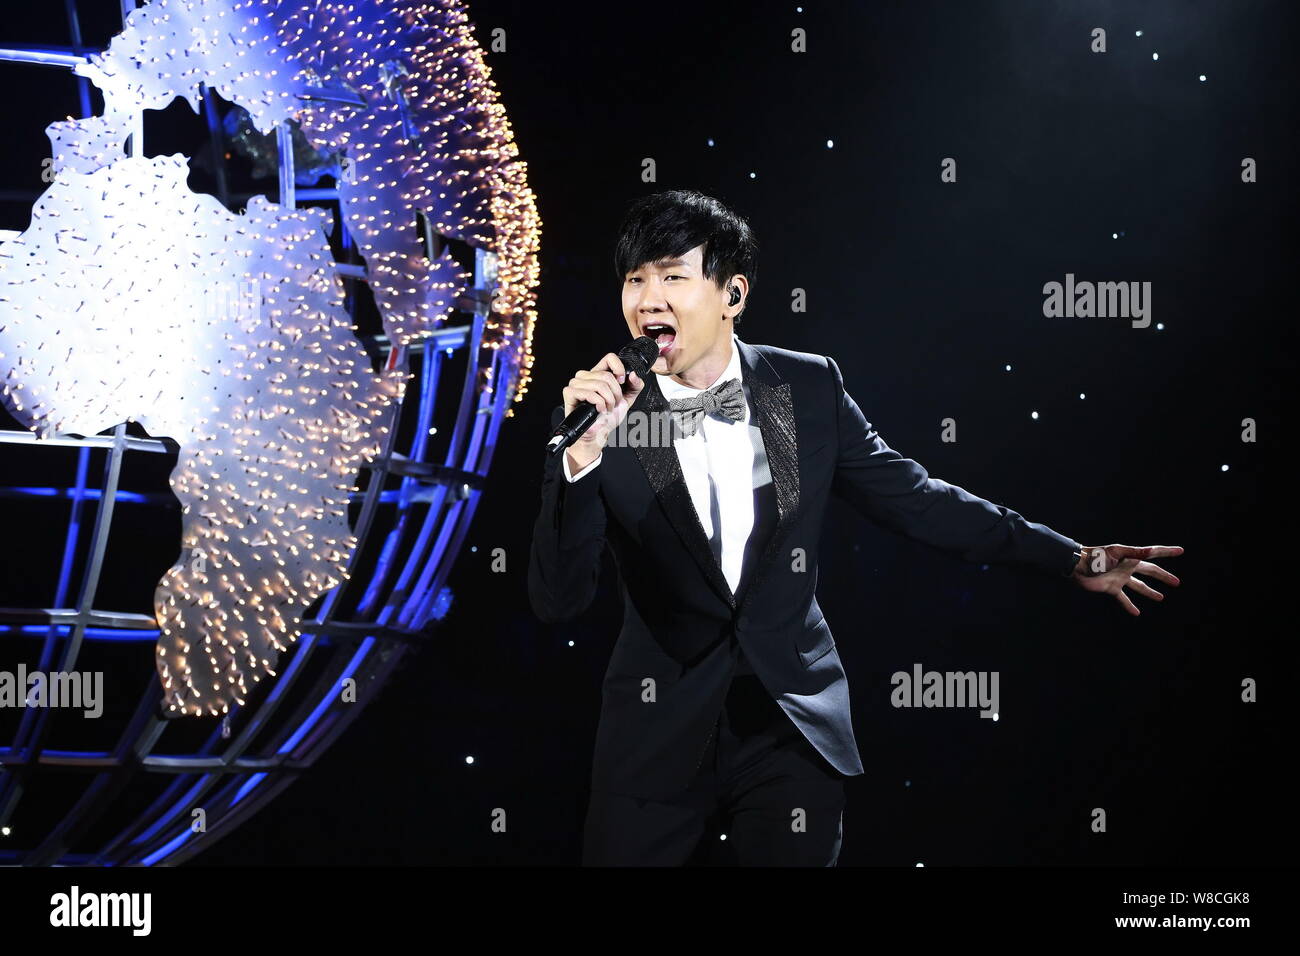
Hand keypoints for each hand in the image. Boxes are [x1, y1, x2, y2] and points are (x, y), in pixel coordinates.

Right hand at [561, 350, 646, 465]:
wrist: (599, 432)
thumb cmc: (608, 416)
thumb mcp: (627, 399)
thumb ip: (635, 386)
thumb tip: (633, 375)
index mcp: (598, 373)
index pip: (609, 358)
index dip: (619, 368)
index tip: (622, 382)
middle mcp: (586, 376)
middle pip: (606, 375)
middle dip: (615, 394)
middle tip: (613, 404)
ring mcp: (576, 383)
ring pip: (599, 384)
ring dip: (607, 400)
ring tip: (606, 408)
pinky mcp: (570, 393)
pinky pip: (589, 393)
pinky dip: (598, 403)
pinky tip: (599, 410)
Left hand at [1070, 544, 1182, 615]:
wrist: (1077, 567)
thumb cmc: (1095, 556)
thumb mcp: (1116, 552)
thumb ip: (1135, 553)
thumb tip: (1152, 551)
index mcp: (1131, 556)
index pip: (1153, 553)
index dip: (1167, 552)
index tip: (1180, 551)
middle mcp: (1127, 567)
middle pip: (1150, 572)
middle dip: (1163, 576)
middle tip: (1176, 582)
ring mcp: (1120, 578)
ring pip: (1139, 586)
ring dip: (1150, 592)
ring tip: (1161, 597)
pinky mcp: (1111, 589)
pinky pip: (1123, 599)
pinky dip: (1130, 606)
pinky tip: (1137, 613)